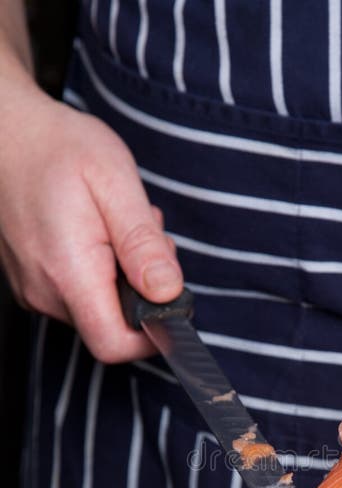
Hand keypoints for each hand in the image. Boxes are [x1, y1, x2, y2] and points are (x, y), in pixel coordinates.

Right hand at [0, 86, 182, 362]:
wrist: (5, 133)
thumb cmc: (57, 148)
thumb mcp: (114, 182)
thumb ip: (142, 243)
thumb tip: (168, 292)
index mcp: (69, 273)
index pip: (115, 345)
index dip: (152, 334)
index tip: (170, 297)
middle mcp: (46, 293)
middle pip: (114, 326)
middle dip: (144, 290)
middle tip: (144, 235)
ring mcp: (36, 291)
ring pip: (100, 309)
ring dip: (124, 276)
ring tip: (117, 224)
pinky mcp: (34, 283)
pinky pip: (80, 294)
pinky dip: (102, 270)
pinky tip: (97, 231)